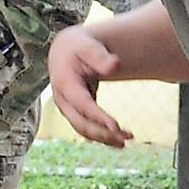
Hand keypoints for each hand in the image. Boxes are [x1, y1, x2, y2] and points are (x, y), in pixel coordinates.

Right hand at [48, 25, 131, 145]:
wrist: (64, 50)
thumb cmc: (79, 47)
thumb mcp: (88, 47)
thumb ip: (101, 56)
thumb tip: (116, 65)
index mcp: (65, 83)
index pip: (82, 104)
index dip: (98, 117)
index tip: (116, 127)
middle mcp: (62, 99)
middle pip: (81, 123)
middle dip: (102, 133)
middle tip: (126, 138)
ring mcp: (66, 108)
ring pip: (83, 129)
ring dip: (104, 138)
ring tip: (126, 142)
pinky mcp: (74, 112)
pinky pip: (86, 129)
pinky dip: (102, 136)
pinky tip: (120, 140)